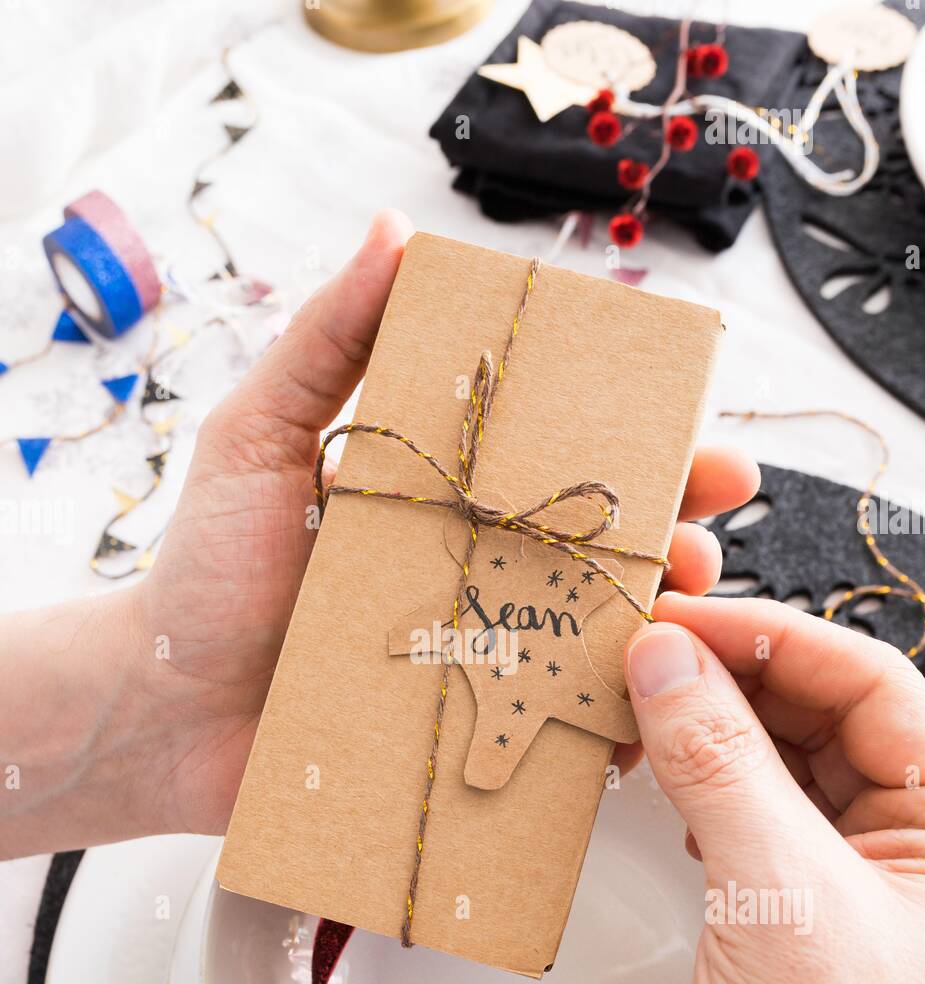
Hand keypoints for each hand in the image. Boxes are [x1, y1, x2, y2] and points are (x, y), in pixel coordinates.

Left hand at [124, 215, 757, 836]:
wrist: (159, 708)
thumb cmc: (204, 570)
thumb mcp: (259, 437)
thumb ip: (327, 342)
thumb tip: (393, 232)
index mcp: (442, 500)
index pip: (558, 462)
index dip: (638, 451)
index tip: (697, 442)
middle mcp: (471, 577)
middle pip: (595, 557)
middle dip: (669, 549)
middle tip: (699, 549)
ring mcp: (469, 664)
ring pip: (586, 648)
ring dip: (649, 642)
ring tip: (671, 637)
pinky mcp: (454, 743)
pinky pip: (542, 742)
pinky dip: (594, 740)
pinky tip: (626, 734)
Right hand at [624, 595, 924, 983]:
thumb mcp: (778, 893)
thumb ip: (721, 762)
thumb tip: (669, 663)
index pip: (873, 685)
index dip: (776, 641)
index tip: (686, 621)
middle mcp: (912, 845)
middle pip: (823, 712)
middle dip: (733, 678)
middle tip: (646, 655)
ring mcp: (847, 876)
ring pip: (778, 757)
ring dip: (707, 725)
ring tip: (637, 703)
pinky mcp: (786, 908)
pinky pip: (745, 808)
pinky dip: (695, 779)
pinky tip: (657, 769)